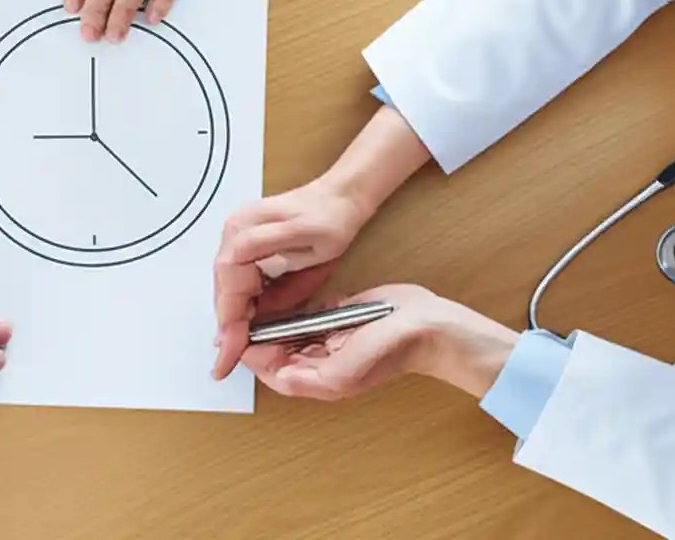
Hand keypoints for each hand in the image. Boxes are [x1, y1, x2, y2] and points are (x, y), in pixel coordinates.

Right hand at [212, 178, 373, 378]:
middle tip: (228, 359)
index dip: (228, 327)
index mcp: (243, 234)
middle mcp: (233, 235)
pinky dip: (244, 303)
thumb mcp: (303, 236)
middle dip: (228, 327)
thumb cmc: (329, 220)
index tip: (226, 356)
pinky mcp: (247, 244)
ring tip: (236, 346)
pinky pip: (240, 280)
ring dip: (234, 317)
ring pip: (231, 288)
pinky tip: (249, 320)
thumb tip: (234, 281)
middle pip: (225, 291)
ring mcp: (238, 238)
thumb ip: (263, 250)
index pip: (229, 289)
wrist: (341, 198)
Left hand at [245, 285, 517, 401]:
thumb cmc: (398, 347)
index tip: (241, 333)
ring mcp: (331, 344)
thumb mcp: (354, 365)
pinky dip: (293, 312)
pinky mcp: (339, 324)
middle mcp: (322, 364)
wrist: (433, 327)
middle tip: (241, 313)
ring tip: (252, 302)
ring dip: (272, 323)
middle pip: (276, 354)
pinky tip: (280, 295)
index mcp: (322, 379)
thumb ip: (318, 375)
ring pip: (288, 337)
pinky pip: (308, 320)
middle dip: (258, 337)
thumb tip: (282, 376)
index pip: (274, 372)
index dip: (254, 355)